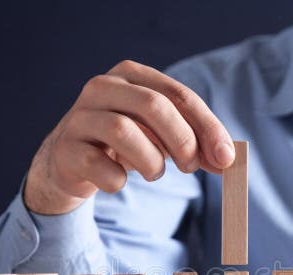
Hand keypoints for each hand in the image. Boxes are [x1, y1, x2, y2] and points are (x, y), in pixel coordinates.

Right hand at [24, 60, 234, 213]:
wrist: (69, 161)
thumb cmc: (125, 144)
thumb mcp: (161, 137)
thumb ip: (195, 144)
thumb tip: (227, 160)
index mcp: (132, 75)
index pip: (178, 95)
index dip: (207, 127)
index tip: (226, 158)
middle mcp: (102, 87)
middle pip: (153, 105)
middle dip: (182, 141)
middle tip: (191, 168)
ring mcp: (80, 116)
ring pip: (124, 131)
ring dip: (151, 161)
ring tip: (154, 172)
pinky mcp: (66, 149)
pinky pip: (99, 165)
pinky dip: (118, 180)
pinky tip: (118, 180)